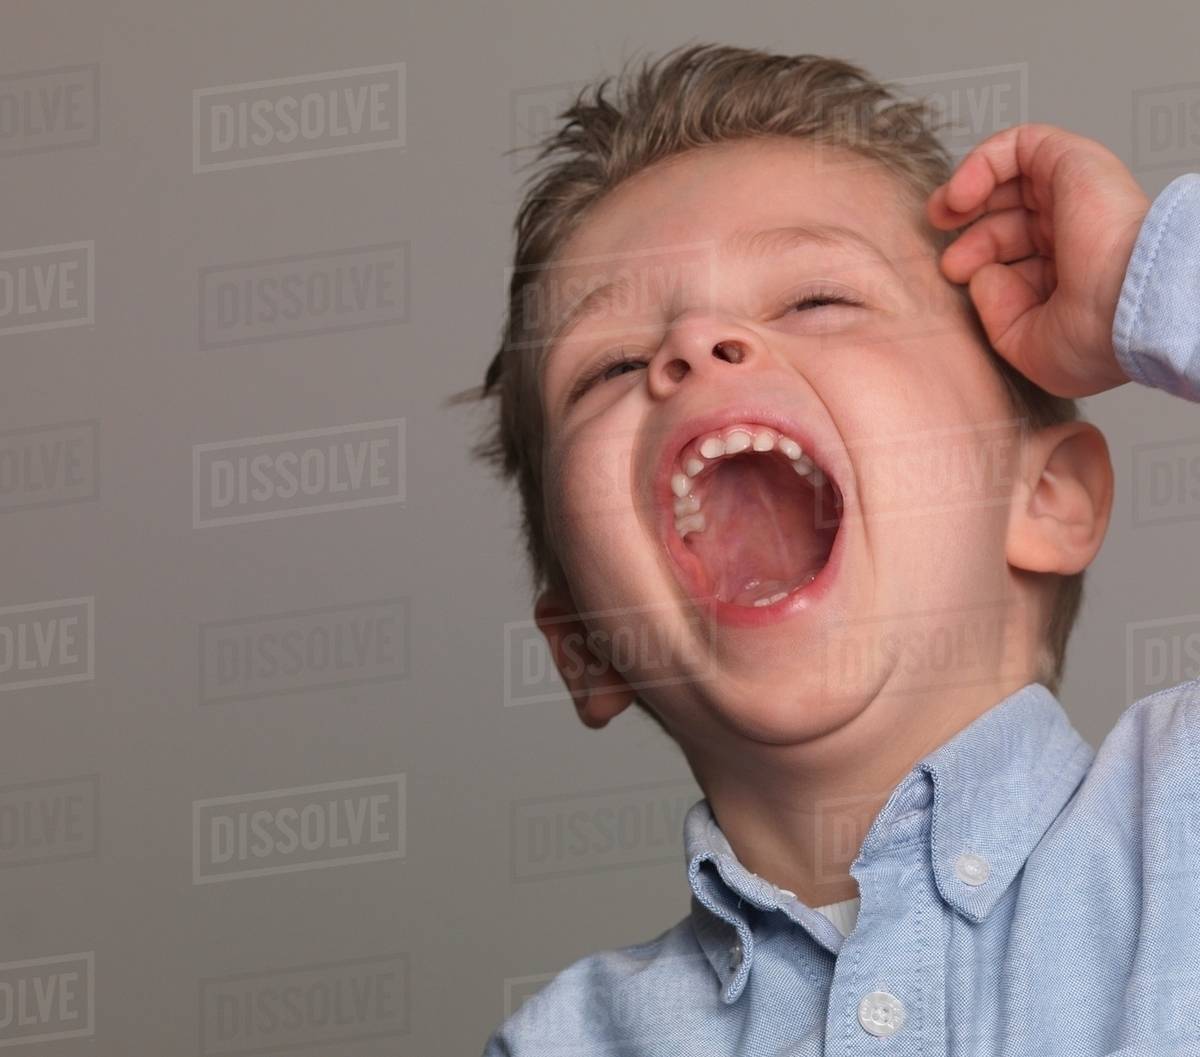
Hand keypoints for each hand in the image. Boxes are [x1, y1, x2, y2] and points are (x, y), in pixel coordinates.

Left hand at [926, 122, 1150, 396]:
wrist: (1126, 309)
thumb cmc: (1093, 337)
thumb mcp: (1028, 345)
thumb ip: (997, 313)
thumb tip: (981, 276)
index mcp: (1071, 273)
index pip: (1015, 258)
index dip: (980, 266)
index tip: (961, 281)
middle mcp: (1074, 232)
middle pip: (1008, 220)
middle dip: (970, 237)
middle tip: (949, 262)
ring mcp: (1073, 196)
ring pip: (1011, 178)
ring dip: (965, 193)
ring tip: (942, 215)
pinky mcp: (1072, 163)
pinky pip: (1019, 144)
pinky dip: (980, 162)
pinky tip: (960, 196)